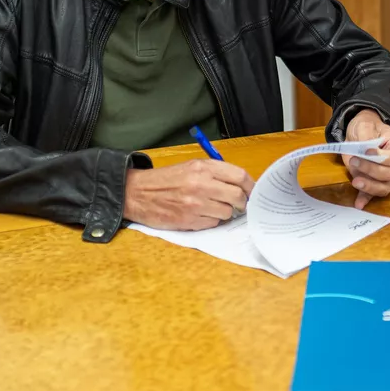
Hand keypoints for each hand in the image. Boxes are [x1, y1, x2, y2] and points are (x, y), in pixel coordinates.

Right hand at [123, 159, 254, 230]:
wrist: (138, 193)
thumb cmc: (166, 180)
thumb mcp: (191, 166)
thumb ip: (216, 172)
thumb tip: (241, 184)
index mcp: (203, 168)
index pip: (240, 176)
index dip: (250, 186)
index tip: (251, 191)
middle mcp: (201, 185)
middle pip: (237, 196)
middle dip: (241, 202)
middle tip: (238, 204)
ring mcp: (195, 204)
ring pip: (227, 212)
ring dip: (225, 212)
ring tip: (214, 208)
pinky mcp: (189, 221)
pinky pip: (213, 223)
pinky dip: (211, 221)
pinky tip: (201, 215)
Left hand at [342, 108, 389, 209]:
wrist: (360, 132)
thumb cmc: (367, 126)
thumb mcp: (365, 124)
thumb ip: (366, 136)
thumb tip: (366, 150)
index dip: (383, 158)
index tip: (367, 152)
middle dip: (371, 170)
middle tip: (354, 160)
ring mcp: (384, 175)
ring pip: (383, 188)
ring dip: (369, 186)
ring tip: (355, 181)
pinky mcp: (372, 182)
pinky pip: (372, 194)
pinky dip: (365, 199)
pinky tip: (358, 204)